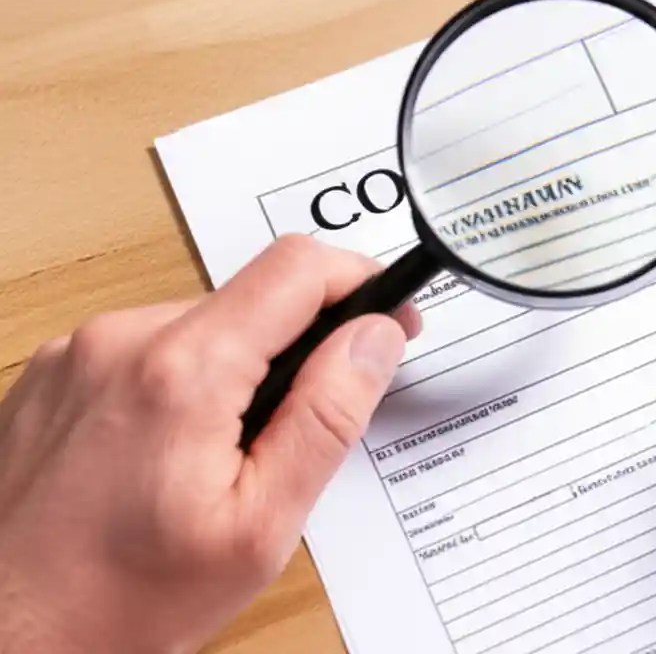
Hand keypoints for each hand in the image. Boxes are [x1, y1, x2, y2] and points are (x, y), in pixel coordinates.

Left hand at [0, 236, 420, 653]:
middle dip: (297, 347)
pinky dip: (181, 383)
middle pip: (249, 298)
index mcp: (182, 372)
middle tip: (305, 426)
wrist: (4, 638)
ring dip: (236, 370)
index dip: (359, 282)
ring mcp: (75, 354)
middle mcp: (119, 342)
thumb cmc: (120, 600)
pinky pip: (145, 350)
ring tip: (224, 460)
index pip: (295, 268)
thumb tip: (374, 339)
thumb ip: (326, 418)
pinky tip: (170, 455)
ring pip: (198, 325)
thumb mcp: (260, 526)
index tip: (388, 314)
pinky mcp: (51, 373)